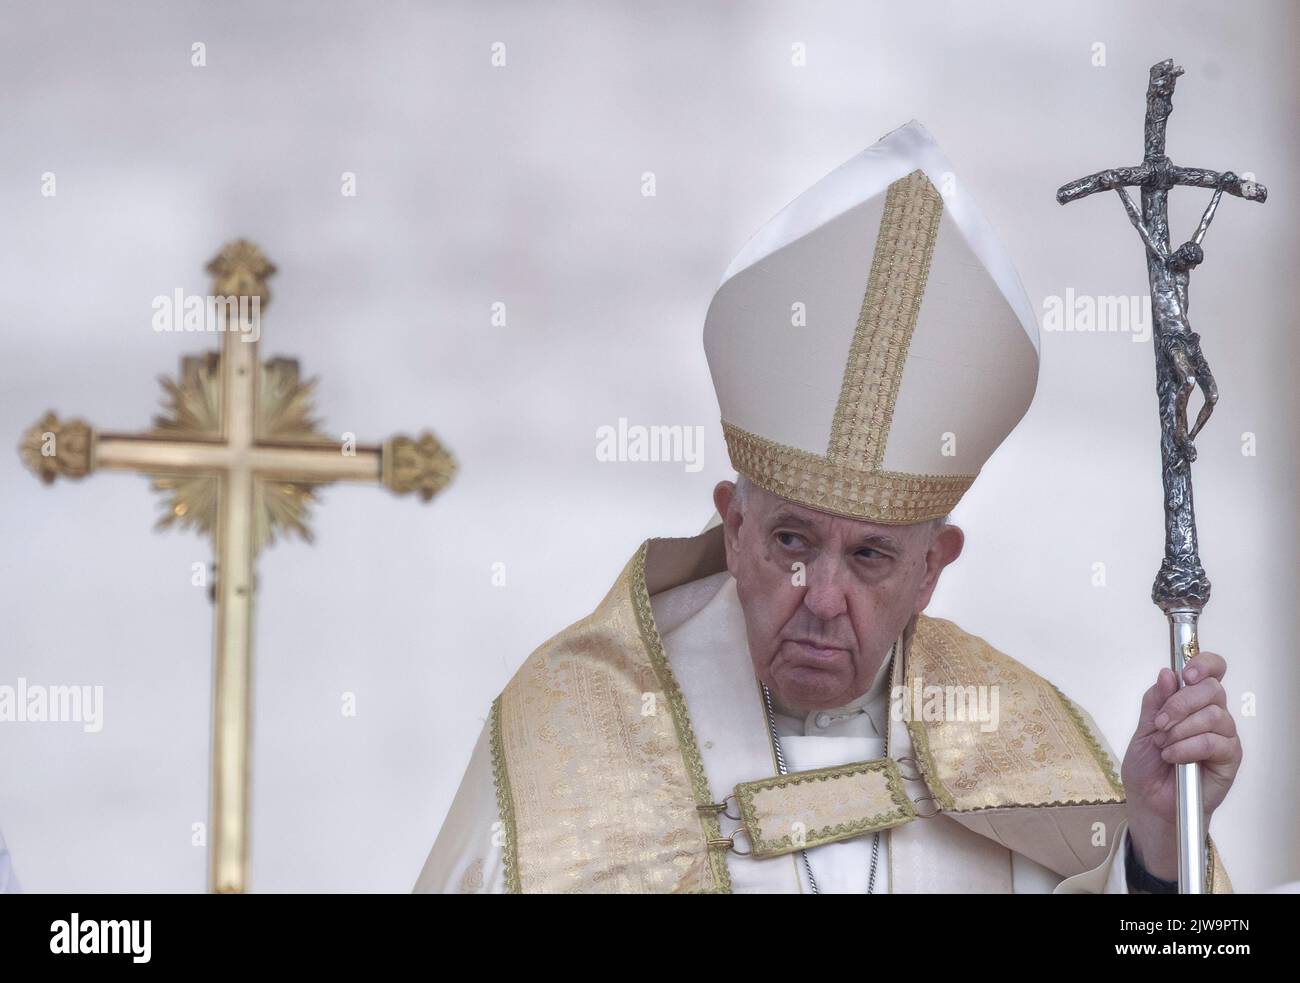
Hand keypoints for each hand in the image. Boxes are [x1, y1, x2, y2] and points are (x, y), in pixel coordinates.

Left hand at [1120, 650, 1241, 881]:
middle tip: (1160, 723)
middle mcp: (1213, 714)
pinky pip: (1214, 742)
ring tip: (1164, 746)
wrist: (1150, 801)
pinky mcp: (1229, 758)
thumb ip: (1155, 701)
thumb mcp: (1143, 728)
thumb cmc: (1148, 765)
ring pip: (1213, 715)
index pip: (1212, 670)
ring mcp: (1223, 735)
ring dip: (1181, 729)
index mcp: (1192, 701)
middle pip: (1212, 689)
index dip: (1204, 664)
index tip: (1186, 673)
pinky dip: (1188, 747)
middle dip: (1180, 703)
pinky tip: (1174, 757)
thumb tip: (1167, 674)